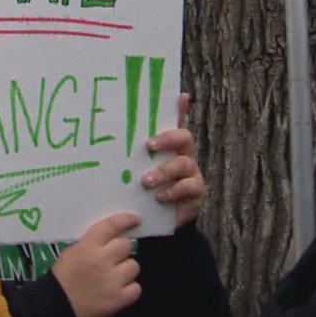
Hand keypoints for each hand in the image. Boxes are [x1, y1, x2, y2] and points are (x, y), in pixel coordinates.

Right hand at [51, 213, 141, 316]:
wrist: (56, 305)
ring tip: (115, 277)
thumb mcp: (72, 252)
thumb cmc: (63, 277)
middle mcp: (102, 260)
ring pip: (134, 266)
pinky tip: (118, 290)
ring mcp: (113, 280)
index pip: (111, 226)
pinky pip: (136, 288)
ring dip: (126, 270)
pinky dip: (129, 289)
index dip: (126, 220)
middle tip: (113, 259)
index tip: (136, 219)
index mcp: (88, 247)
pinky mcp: (120, 299)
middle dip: (122, 251)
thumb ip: (91, 244)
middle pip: (126, 246)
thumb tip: (111, 240)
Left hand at [143, 93, 204, 227]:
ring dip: (163, 171)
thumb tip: (120, 128)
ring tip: (145, 181)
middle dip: (167, 139)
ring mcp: (192, 174)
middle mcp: (183, 156)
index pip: (175, 123)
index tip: (180, 97)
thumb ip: (131, 151)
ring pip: (183, 164)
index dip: (180, 109)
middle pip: (184, 138)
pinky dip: (172, 191)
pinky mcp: (195, 193)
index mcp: (169, 147)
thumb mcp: (134, 169)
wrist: (154, 220)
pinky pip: (188, 188)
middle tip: (149, 145)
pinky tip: (158, 197)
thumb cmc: (143, 189)